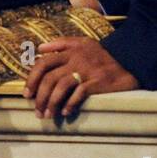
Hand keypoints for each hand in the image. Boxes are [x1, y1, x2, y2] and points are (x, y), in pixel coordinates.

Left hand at [23, 36, 138, 119]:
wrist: (129, 61)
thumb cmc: (102, 55)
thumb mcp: (83, 42)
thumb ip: (61, 43)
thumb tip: (39, 48)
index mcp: (69, 51)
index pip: (43, 63)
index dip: (32, 79)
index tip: (27, 93)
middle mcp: (75, 60)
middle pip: (49, 78)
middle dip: (40, 97)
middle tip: (37, 110)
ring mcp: (86, 71)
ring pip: (61, 87)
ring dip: (52, 103)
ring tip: (48, 115)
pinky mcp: (97, 82)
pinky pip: (79, 94)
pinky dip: (70, 104)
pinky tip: (65, 112)